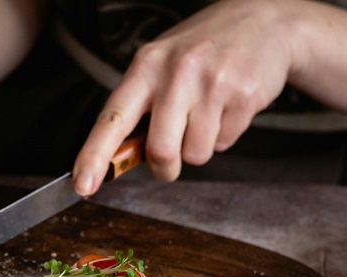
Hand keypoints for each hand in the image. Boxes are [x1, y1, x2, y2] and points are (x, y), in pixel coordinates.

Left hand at [72, 0, 299, 195]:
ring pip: (195, 155)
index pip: (111, 118)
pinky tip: (228, 105)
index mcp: (146, 66)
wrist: (264, 21)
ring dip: (199, 147)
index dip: (94, 156)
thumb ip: (140, 108)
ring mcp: (212, 83)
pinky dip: (224, 134)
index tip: (82, 186)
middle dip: (165, 168)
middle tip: (171, 158)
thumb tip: (120, 159)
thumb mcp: (161, 65)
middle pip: (160, 151)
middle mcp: (176, 72)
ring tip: (208, 112)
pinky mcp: (244, 95)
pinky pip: (225, 143)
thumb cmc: (202, 51)